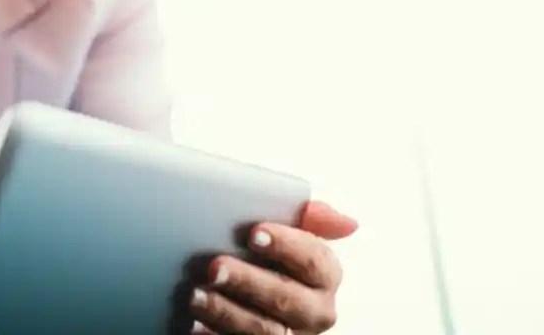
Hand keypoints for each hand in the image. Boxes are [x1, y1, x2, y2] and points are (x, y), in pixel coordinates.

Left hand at [190, 201, 356, 333]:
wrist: (244, 289)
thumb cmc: (267, 256)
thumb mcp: (288, 231)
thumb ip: (311, 219)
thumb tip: (348, 223)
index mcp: (325, 276)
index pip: (314, 260)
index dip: (285, 245)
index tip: (253, 233)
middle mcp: (314, 312)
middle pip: (286, 298)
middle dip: (249, 281)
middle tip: (215, 266)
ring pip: (264, 331)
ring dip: (227, 312)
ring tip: (196, 294)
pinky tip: (194, 326)